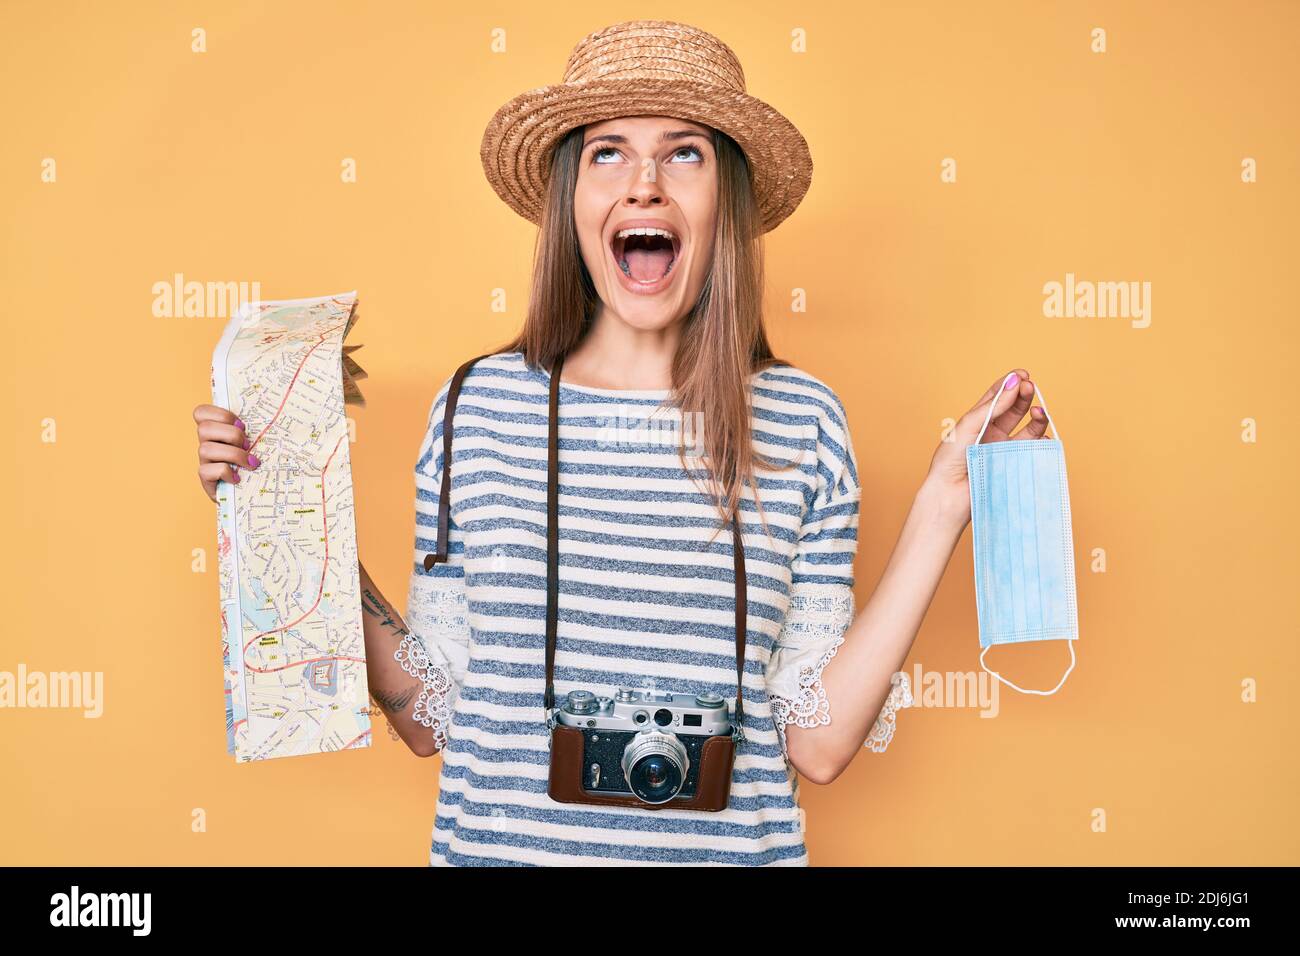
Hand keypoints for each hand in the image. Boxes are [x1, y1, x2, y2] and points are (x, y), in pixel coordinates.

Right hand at [193, 404, 259, 501]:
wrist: (248, 493)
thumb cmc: (253, 463)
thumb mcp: (254, 443)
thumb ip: (253, 430)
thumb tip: (272, 420)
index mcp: (215, 430)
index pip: (200, 412)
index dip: (219, 414)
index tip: (241, 424)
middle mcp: (206, 443)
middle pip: (204, 428)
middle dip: (231, 434)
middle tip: (248, 445)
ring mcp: (204, 461)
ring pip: (205, 449)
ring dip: (233, 454)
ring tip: (250, 463)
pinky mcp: (205, 479)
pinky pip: (207, 471)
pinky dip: (226, 472)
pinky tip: (238, 478)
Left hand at [921, 368, 1052, 527]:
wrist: (949, 494)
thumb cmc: (951, 459)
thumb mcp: (969, 425)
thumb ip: (992, 405)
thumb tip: (1014, 383)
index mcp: (977, 420)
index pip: (996, 395)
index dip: (1010, 383)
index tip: (1023, 374)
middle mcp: (991, 432)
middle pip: (1013, 408)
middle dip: (1023, 395)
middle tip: (1030, 387)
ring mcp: (1003, 448)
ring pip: (1027, 427)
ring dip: (1036, 416)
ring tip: (1039, 411)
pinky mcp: (1012, 464)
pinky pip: (1032, 450)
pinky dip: (1042, 442)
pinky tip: (1043, 436)